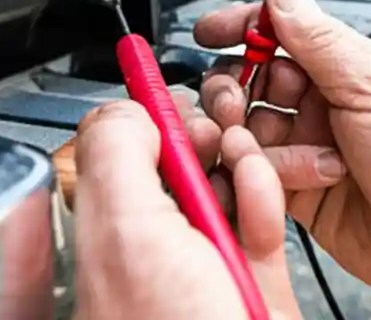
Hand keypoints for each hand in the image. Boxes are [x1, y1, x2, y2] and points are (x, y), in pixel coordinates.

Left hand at [72, 99, 301, 318]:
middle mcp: (151, 247)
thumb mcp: (128, 231)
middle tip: (208, 133)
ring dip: (238, 160)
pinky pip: (260, 217)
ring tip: (241, 156)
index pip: (113, 156)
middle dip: (198, 137)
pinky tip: (260, 193)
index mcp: (105, 235)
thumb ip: (115, 156)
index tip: (164, 95)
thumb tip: (125, 106)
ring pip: (220, 185)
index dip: (140, 120)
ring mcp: (202, 261)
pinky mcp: (250, 275)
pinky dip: (265, 195)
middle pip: (171, 165)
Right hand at [193, 0, 370, 313]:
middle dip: (231, 88)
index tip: (211, 31)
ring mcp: (303, 145)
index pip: (277, 32)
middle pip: (246, 79)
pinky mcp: (292, 189)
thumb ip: (319, 40)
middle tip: (236, 102)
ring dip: (248, 138)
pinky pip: (251, 174)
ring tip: (266, 151)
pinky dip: (255, 174)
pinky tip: (274, 181)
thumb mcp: (370, 86)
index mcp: (340, 68)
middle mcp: (318, 103)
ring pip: (244, 128)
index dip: (242, 28)